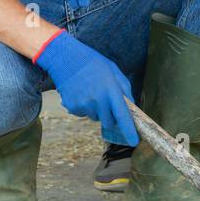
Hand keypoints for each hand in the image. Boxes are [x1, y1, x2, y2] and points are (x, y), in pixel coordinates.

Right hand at [35, 30, 138, 144]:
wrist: (66, 58)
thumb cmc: (93, 63)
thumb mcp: (114, 71)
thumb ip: (124, 90)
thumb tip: (131, 108)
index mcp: (110, 90)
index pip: (122, 115)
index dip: (129, 130)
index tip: (134, 142)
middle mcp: (97, 100)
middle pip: (108, 122)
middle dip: (110, 116)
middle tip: (105, 101)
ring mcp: (84, 105)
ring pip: (95, 118)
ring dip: (96, 110)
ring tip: (91, 91)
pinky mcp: (72, 107)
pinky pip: (83, 114)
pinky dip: (84, 107)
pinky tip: (81, 93)